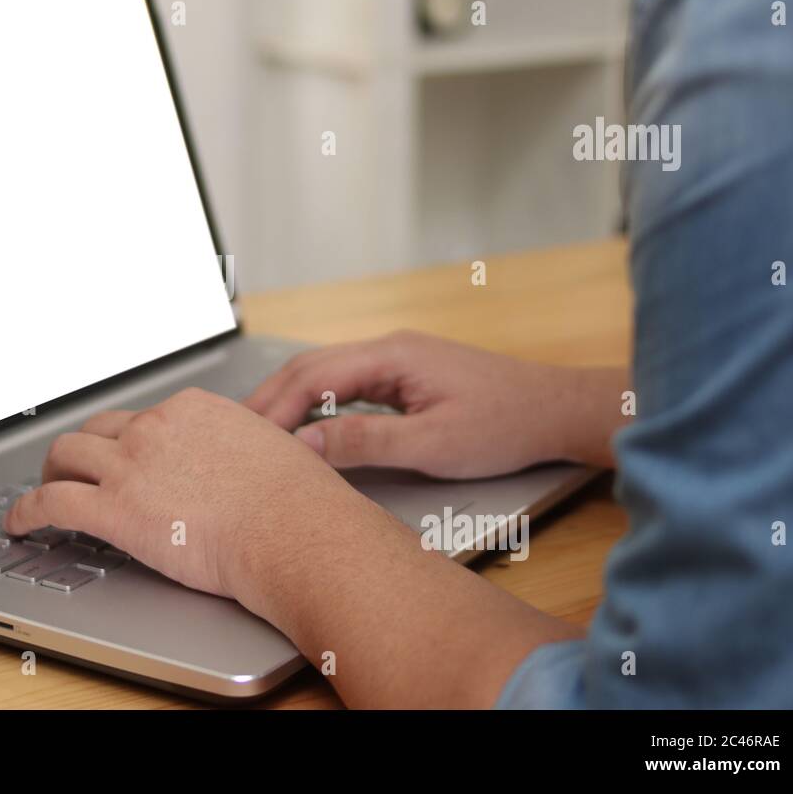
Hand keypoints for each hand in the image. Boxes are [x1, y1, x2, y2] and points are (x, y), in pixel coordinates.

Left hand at [2, 387, 368, 608]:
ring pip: (64, 456)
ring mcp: (130, 464)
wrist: (292, 531)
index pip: (143, 419)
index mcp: (192, 410)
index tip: (123, 457)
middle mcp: (156, 427)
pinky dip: (25, 513)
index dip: (127, 442)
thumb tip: (244, 464)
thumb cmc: (296, 504)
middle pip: (96, 430)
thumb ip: (241, 451)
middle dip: (79, 451)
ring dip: (48, 474)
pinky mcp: (113, 508)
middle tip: (73, 471)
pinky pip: (51, 503)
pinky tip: (19, 524)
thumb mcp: (271, 452)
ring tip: (42, 492)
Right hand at [245, 330, 625, 477]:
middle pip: (309, 367)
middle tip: (235, 437)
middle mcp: (388, 347)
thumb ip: (365, 442)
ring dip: (290, 402)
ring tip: (258, 435)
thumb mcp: (433, 444)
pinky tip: (304, 428)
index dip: (273, 408)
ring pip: (324, 374)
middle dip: (269, 401)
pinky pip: (345, 385)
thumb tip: (305, 445)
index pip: (311, 375)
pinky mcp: (404, 377)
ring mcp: (396, 360)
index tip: (246, 439)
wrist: (557, 411)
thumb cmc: (506, 424)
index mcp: (391, 355)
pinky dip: (315, 405)